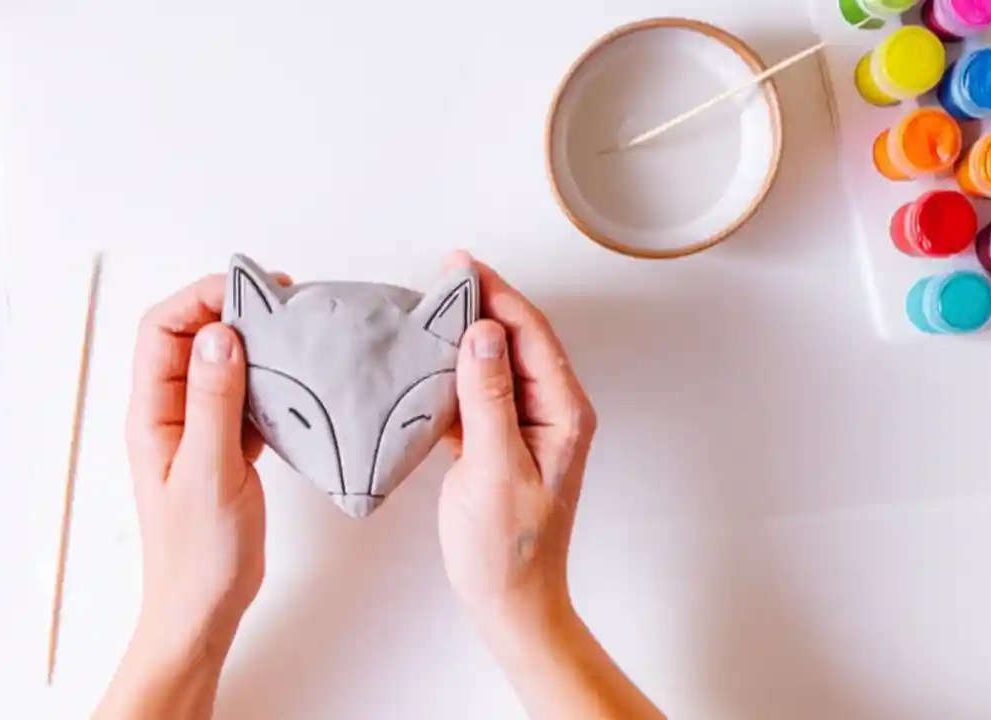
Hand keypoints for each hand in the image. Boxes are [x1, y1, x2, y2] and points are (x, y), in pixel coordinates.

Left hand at [98, 273, 281, 719]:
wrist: (203, 609)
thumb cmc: (198, 553)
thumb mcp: (209, 470)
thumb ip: (213, 400)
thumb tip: (220, 332)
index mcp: (152, 414)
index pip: (163, 330)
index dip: (201, 297)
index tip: (251, 288)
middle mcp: (170, 413)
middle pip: (191, 337)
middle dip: (231, 310)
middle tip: (284, 304)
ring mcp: (198, 429)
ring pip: (221, 364)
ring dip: (253, 344)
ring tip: (296, 335)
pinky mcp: (225, 447)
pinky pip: (243, 397)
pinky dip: (268, 382)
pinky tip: (297, 382)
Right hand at [439, 252, 592, 622]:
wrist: (509, 601)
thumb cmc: (507, 548)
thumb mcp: (494, 469)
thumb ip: (489, 399)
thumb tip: (481, 334)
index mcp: (562, 412)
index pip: (531, 334)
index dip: (497, 293)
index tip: (461, 266)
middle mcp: (551, 411)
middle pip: (516, 340)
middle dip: (482, 304)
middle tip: (441, 277)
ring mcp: (526, 426)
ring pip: (496, 363)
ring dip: (465, 336)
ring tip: (429, 311)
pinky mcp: (500, 441)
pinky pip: (479, 392)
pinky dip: (454, 372)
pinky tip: (427, 362)